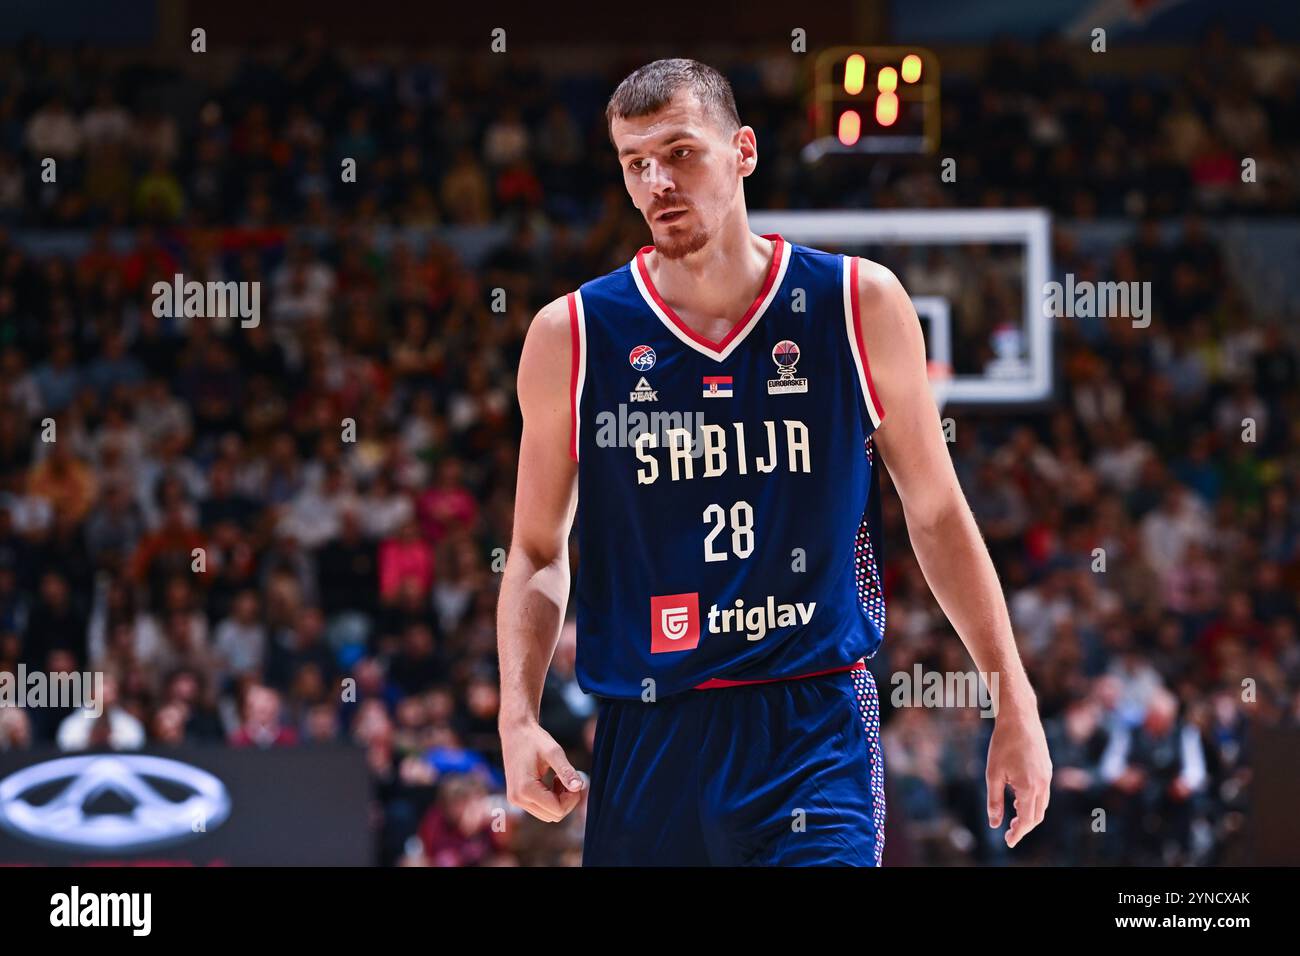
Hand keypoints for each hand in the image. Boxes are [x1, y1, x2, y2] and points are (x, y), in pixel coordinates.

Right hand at [501, 718, 585, 822]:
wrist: (515, 731)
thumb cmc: (534, 739)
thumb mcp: (554, 752)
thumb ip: (566, 771)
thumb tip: (579, 787)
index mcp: (525, 790)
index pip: (558, 810)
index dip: (572, 799)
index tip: (575, 781)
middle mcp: (518, 799)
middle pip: (553, 816)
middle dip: (566, 800)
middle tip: (568, 778)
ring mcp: (515, 800)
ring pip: (547, 815)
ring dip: (558, 800)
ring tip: (559, 778)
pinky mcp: (517, 797)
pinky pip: (540, 808)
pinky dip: (550, 799)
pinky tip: (551, 781)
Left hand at [986, 702, 1052, 848]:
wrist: (1019, 718)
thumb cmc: (1002, 744)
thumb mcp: (993, 774)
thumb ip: (994, 801)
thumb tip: (995, 824)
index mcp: (1029, 788)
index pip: (1026, 820)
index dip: (1017, 833)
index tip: (1008, 841)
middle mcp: (1043, 784)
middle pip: (1036, 816)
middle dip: (1023, 826)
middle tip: (1009, 831)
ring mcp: (1047, 776)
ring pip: (1042, 804)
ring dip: (1029, 813)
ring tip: (1012, 813)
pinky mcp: (1047, 768)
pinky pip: (1043, 792)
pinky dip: (1033, 800)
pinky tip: (1018, 796)